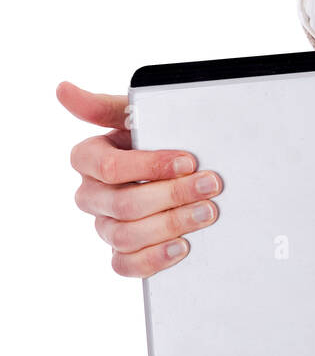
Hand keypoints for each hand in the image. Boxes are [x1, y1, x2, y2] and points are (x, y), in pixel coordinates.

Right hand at [60, 80, 222, 278]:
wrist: (182, 167)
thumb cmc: (155, 136)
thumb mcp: (134, 115)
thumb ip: (102, 106)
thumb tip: (62, 89)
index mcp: (88, 158)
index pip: (109, 168)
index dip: (150, 166)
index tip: (188, 161)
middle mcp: (91, 194)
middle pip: (123, 204)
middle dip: (171, 195)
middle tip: (210, 186)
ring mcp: (103, 226)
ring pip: (126, 236)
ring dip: (171, 224)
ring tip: (206, 213)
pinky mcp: (120, 252)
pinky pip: (126, 266)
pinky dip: (155, 259)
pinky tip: (183, 246)